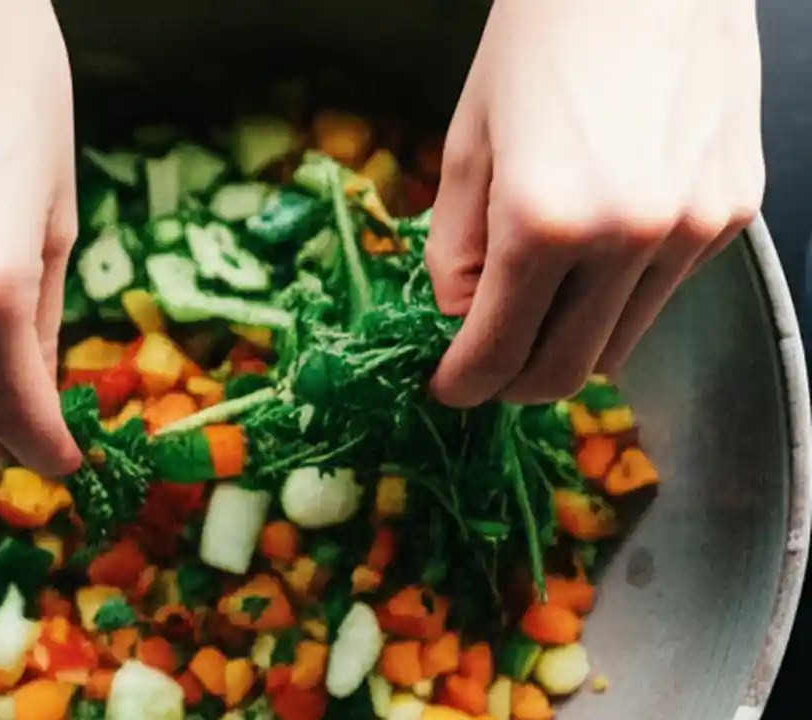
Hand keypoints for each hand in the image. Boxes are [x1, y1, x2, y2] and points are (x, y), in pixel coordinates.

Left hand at [425, 0, 763, 406]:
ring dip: (568, 339)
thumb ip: (455, 248)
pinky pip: (664, 290)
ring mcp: (693, 228)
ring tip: (537, 298)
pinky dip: (620, 293)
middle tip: (484, 365)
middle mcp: (631, 237)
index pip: (498, 351)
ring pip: (621, 341)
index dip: (464, 383)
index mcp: (547, 220)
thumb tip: (462, 317)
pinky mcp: (733, 213)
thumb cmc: (541, 38)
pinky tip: (597, 245)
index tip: (447, 386)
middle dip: (513, 381)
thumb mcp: (467, 143)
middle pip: (565, 371)